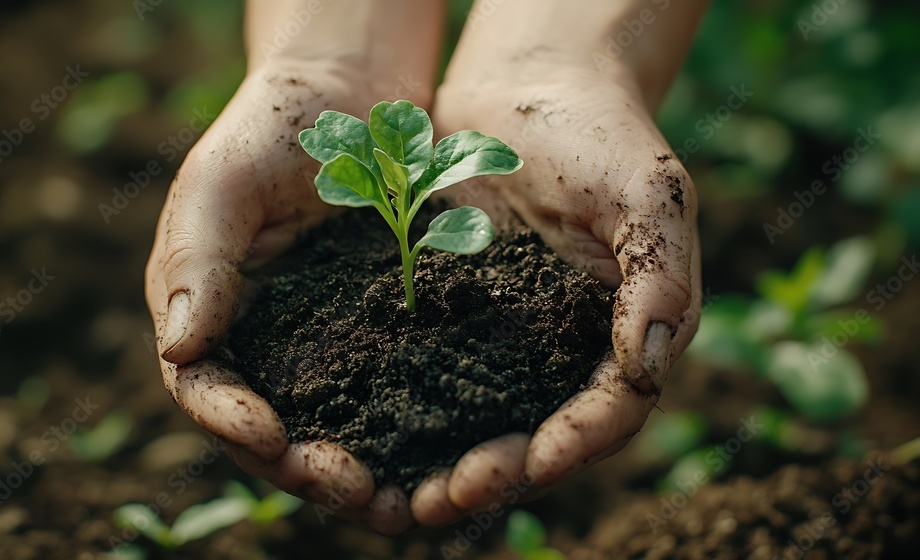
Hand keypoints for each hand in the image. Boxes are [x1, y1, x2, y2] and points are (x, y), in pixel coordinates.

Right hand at [144, 61, 415, 533]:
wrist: (350, 99)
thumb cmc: (272, 129)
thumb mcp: (222, 182)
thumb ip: (197, 259)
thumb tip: (179, 350)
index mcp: (207, 314)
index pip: (207, 389)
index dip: (233, 423)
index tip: (273, 440)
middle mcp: (260, 345)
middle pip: (270, 431)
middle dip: (306, 470)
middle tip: (355, 493)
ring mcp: (320, 347)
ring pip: (330, 429)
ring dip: (358, 474)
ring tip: (397, 505)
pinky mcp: (377, 338)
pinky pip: (386, 396)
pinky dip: (404, 435)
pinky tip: (438, 458)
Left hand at [408, 61, 701, 523]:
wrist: (529, 88)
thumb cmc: (602, 132)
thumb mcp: (648, 191)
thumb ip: (661, 273)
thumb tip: (648, 363)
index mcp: (621, 333)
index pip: (605, 413)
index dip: (567, 448)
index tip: (520, 468)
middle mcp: (563, 349)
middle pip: (535, 434)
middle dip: (491, 473)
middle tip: (436, 501)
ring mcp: (505, 337)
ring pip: (476, 417)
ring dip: (438, 460)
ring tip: (394, 494)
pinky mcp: (451, 313)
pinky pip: (426, 369)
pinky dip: (400, 405)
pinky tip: (359, 424)